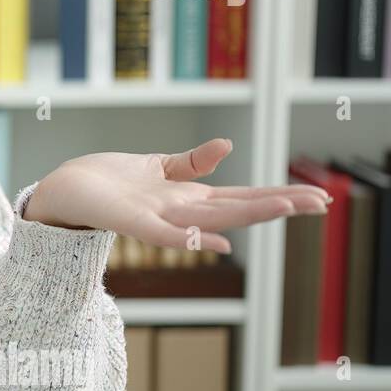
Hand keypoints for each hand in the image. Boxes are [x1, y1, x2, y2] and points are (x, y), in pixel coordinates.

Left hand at [22, 138, 330, 253]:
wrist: (68, 190)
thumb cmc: (112, 182)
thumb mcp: (160, 167)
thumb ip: (193, 163)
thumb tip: (228, 147)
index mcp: (190, 198)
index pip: (244, 196)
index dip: (280, 195)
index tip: (320, 195)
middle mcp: (181, 212)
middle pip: (238, 208)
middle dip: (279, 204)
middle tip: (321, 202)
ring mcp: (159, 219)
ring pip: (212, 219)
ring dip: (247, 215)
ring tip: (285, 207)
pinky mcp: (132, 222)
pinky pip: (164, 235)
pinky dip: (190, 240)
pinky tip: (218, 243)